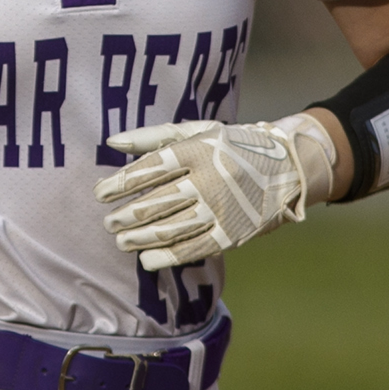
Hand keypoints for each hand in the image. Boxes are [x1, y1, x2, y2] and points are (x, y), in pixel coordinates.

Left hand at [93, 114, 335, 269]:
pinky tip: (147, 258)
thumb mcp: (199, 130)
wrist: (288, 166)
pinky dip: (167, 256)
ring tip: (121, 240)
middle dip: (126, 215)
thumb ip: (154, 136)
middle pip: (157, 201)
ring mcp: (223, 208)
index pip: (150, 168)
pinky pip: (194, 248)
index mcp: (199, 149)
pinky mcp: (234, 232)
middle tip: (108, 223)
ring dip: (140, 237)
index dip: (120, 183)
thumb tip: (112, 142)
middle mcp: (210, 178)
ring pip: (172, 228)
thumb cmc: (233, 145)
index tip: (99, 194)